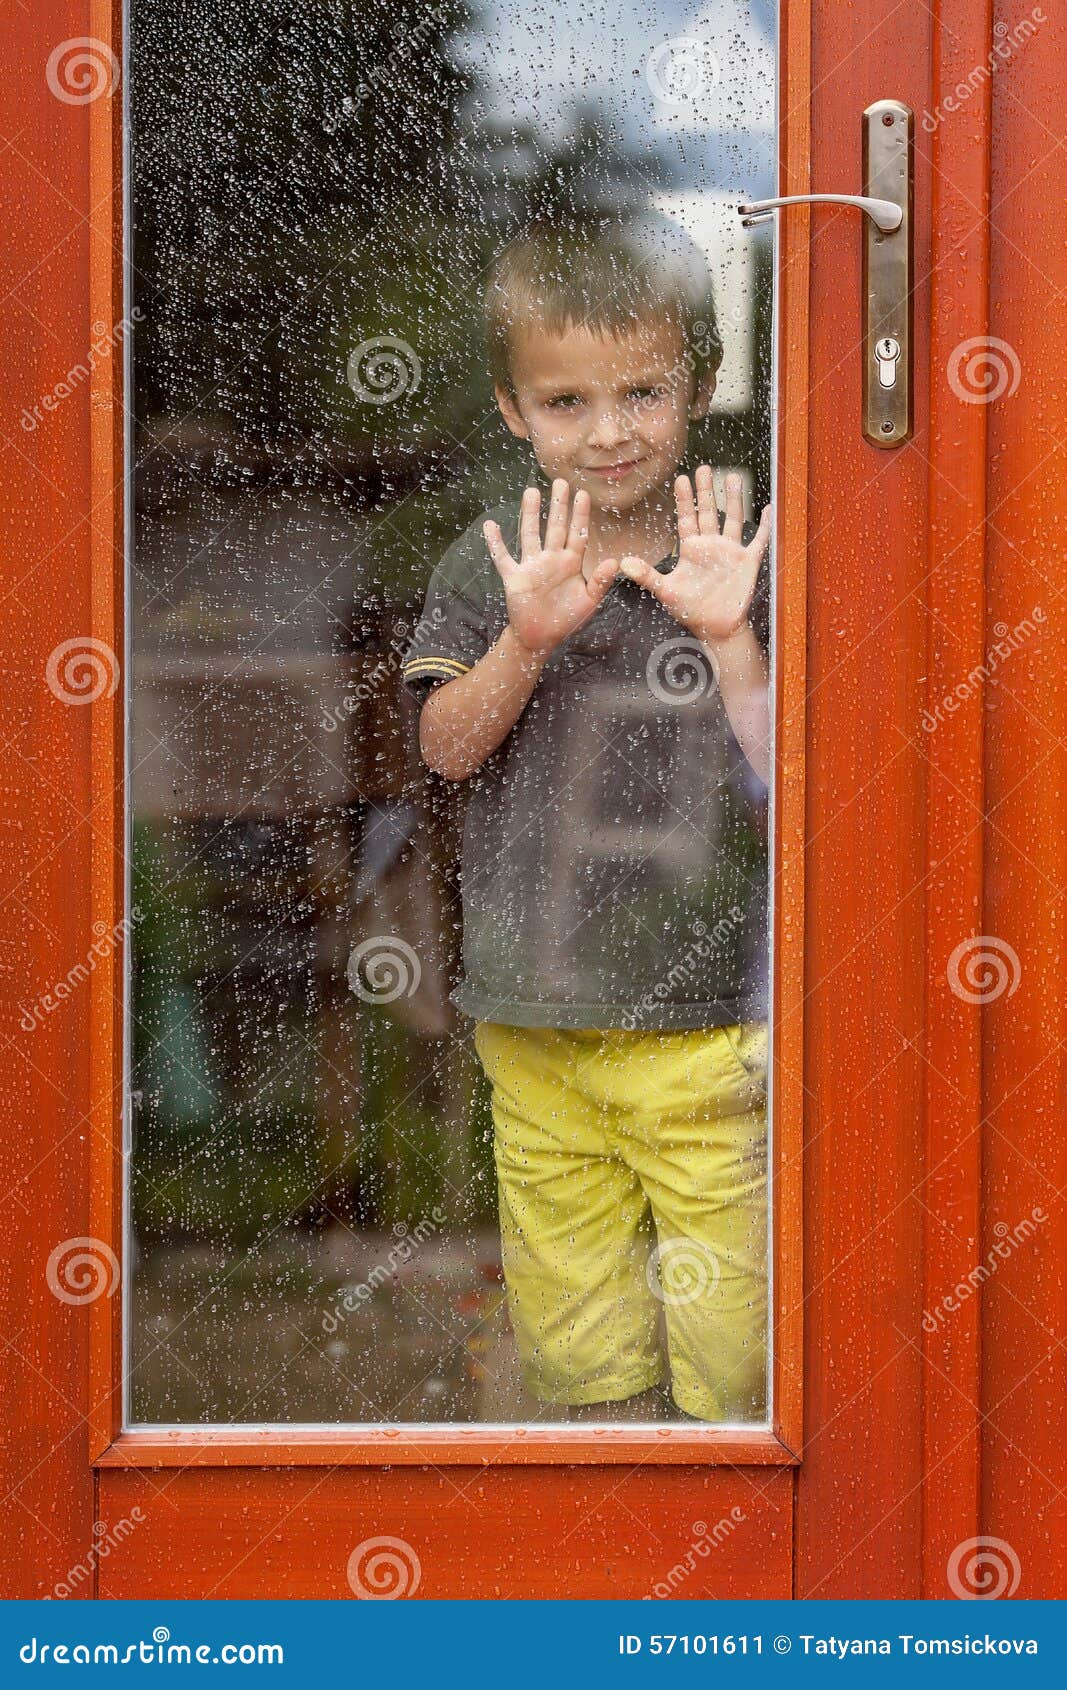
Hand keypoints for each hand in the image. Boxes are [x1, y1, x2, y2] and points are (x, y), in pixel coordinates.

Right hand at [483, 480, 619, 658]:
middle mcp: (551, 560)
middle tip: (560, 482)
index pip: (578, 534)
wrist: (541, 637)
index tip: (583, 494)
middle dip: (558, 505)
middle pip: (555, 527)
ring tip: (531, 492)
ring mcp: (532, 566)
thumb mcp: (589, 602)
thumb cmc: (567, 619)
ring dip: (530, 515)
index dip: (580, 515)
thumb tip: (614, 561)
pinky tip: (490, 525)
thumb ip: (600, 581)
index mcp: (571, 564)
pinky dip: (495, 543)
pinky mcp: (514, 577)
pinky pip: (502, 558)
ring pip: (530, 535)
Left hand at [619, 467, 770, 644]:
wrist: (716, 627)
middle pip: (708, 512)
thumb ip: (646, 575)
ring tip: (732, 477)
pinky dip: (765, 525)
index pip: (686, 518)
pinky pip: (759, 540)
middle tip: (704, 468)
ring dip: (732, 499)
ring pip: (732, 519)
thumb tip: (622, 563)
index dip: (684, 499)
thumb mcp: (666, 590)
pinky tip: (770, 508)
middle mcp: (711, 546)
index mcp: (691, 549)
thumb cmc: (690, 609)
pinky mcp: (748, 561)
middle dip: (706, 491)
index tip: (681, 478)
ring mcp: (731, 552)